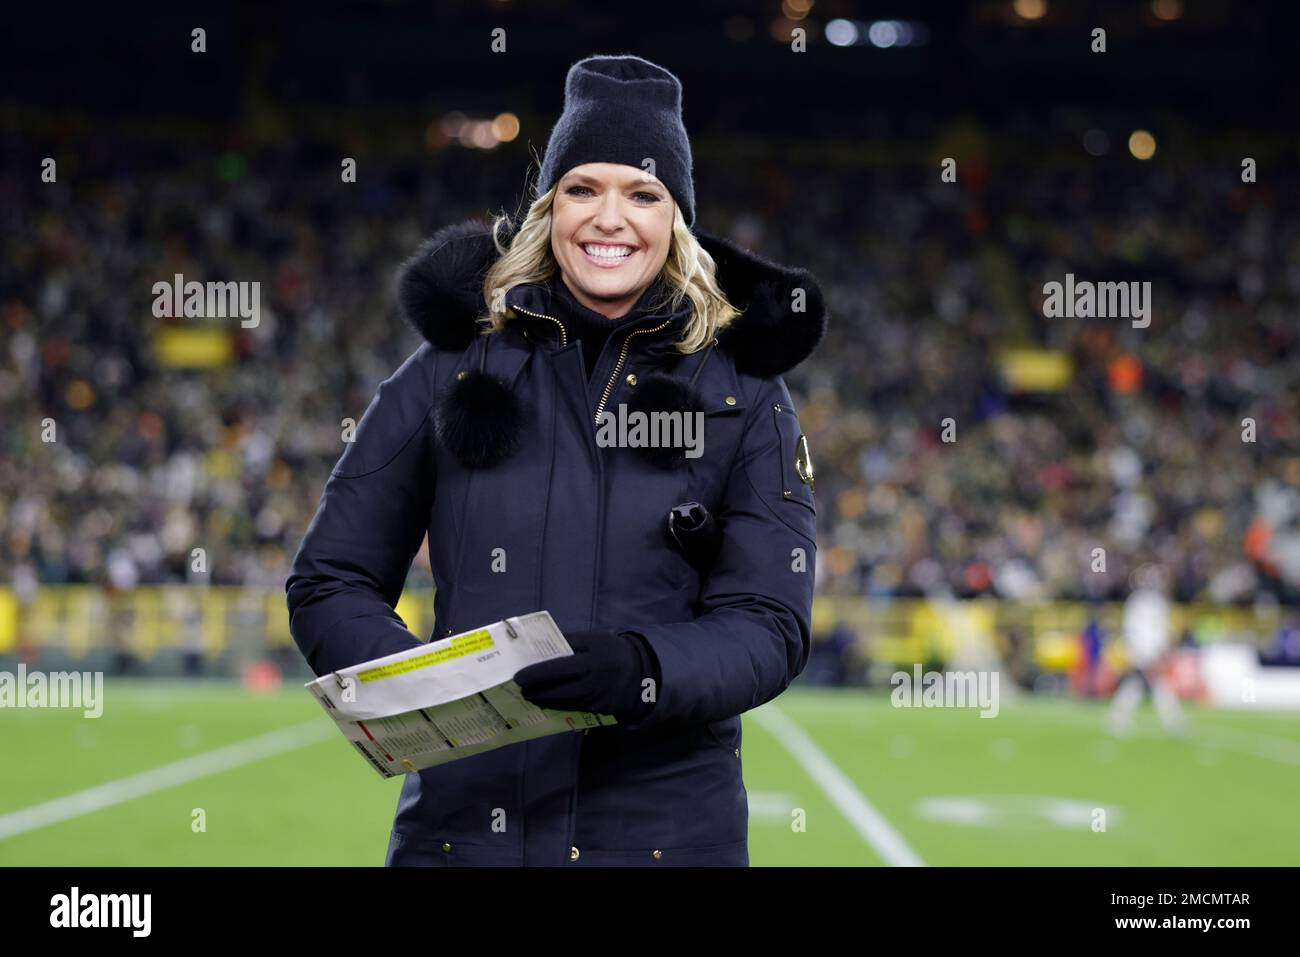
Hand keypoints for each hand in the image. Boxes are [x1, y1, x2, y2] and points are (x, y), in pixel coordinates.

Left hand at [512, 629, 658, 722]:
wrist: (641, 674)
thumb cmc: (613, 652)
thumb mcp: (593, 639)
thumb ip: (569, 641)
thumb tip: (542, 644)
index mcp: (587, 663)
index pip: (555, 670)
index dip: (534, 674)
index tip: (518, 677)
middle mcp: (589, 685)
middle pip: (555, 693)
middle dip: (535, 693)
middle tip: (521, 690)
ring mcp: (593, 701)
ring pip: (562, 704)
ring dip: (544, 701)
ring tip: (531, 696)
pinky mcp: (596, 712)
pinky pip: (572, 709)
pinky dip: (558, 705)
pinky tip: (549, 701)